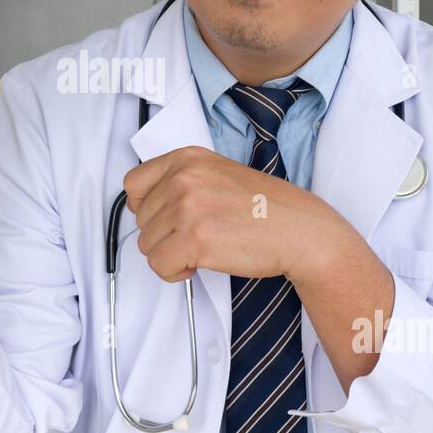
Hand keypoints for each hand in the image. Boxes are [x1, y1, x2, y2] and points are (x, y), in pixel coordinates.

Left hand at [123, 145, 337, 283]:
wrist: (299, 230)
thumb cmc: (265, 208)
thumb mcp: (218, 174)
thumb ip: (182, 182)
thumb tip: (146, 206)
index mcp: (187, 159)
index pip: (133, 184)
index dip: (144, 208)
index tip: (161, 219)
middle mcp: (183, 178)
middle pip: (140, 219)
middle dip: (163, 235)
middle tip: (194, 237)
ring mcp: (188, 207)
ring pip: (147, 245)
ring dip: (169, 255)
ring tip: (200, 249)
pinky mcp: (195, 239)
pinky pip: (159, 265)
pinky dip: (174, 272)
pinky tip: (196, 265)